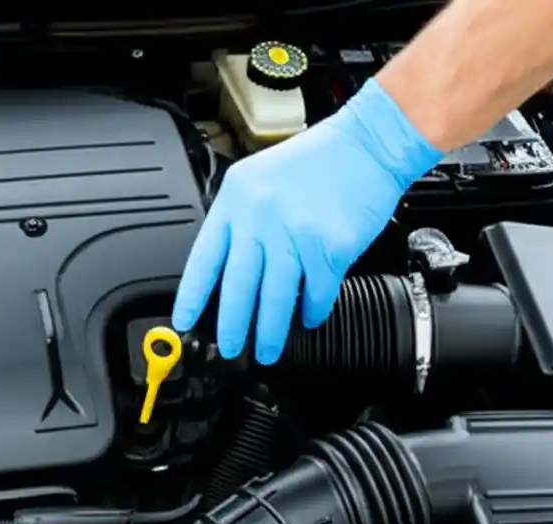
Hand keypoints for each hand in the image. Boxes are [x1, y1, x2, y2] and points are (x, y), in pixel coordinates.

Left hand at [171, 78, 442, 363]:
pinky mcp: (329, 248)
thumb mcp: (260, 179)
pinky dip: (312, 310)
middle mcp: (260, 217)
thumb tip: (230, 270)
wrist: (367, 144)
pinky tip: (309, 317)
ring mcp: (295, 234)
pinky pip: (315, 293)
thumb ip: (242, 220)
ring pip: (274, 298)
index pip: (205, 258)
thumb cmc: (317, 161)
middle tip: (230, 348)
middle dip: (232, 326)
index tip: (184, 320)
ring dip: (270, 331)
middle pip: (238, 287)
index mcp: (236, 200)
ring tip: (267, 350)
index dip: (192, 295)